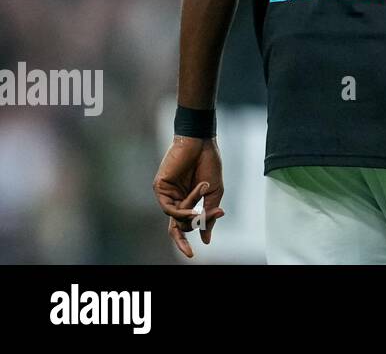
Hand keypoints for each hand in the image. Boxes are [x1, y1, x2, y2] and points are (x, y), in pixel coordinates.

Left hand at [153, 135, 225, 258]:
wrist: (202, 142)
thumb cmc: (209, 163)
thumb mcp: (214, 193)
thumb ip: (209, 215)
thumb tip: (206, 238)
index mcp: (187, 200)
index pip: (183, 224)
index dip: (187, 239)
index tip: (194, 254)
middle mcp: (175, 199)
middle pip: (175, 226)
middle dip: (184, 239)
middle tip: (189, 253)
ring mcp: (166, 194)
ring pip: (177, 216)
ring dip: (193, 212)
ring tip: (204, 192)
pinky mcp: (159, 188)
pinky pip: (170, 208)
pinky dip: (183, 211)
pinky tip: (194, 208)